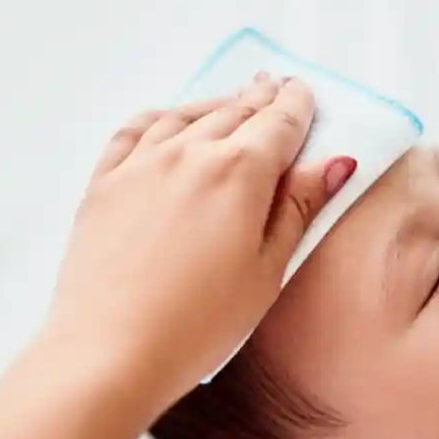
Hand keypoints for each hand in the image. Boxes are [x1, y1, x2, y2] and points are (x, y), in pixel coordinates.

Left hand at [44, 73, 354, 401]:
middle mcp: (189, 153)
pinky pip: (135, 131)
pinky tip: (169, 120)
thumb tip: (334, 162)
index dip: (298, 105)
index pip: (280, 122)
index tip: (305, 93)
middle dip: (261, 98)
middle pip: (235, 111)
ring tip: (232, 100)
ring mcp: (140, 164)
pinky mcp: (104, 184)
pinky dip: (161, 117)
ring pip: (187, 115)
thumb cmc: (198, 325)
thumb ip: (298, 209)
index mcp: (239, 172)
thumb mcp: (267, 271)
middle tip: (276, 86)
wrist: (108, 352)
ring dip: (216, 103)